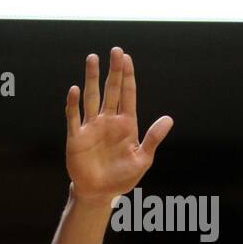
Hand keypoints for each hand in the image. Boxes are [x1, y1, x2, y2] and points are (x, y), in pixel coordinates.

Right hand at [66, 47, 172, 203]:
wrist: (101, 192)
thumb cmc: (122, 177)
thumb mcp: (143, 159)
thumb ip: (153, 138)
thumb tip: (168, 119)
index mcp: (127, 125)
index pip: (128, 96)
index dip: (128, 77)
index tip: (127, 58)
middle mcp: (109, 121)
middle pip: (111, 90)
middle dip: (114, 71)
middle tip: (116, 50)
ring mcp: (92, 127)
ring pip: (92, 97)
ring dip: (91, 78)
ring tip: (92, 58)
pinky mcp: (77, 137)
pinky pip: (74, 117)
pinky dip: (74, 104)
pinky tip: (75, 89)